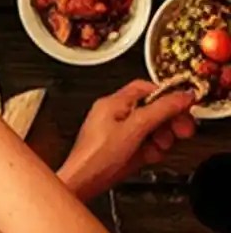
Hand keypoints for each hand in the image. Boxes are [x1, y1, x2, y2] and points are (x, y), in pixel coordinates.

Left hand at [58, 80, 196, 200]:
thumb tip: (181, 96)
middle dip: (169, 121)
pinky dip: (152, 151)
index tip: (185, 106)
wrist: (85, 181)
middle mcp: (115, 115)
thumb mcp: (134, 128)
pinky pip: (146, 145)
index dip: (168, 96)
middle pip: (153, 110)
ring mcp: (119, 133)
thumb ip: (160, 111)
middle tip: (180, 131)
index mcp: (113, 103)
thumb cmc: (97, 155)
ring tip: (160, 145)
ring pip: (152, 129)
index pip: (146, 89)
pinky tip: (149, 156)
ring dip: (162, 138)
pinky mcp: (123, 149)